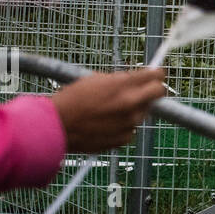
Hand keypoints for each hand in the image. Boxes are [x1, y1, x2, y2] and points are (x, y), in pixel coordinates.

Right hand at [51, 68, 166, 153]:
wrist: (56, 127)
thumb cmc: (72, 99)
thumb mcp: (97, 79)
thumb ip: (121, 80)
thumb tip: (136, 79)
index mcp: (124, 85)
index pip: (157, 76)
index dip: (156, 74)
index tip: (154, 75)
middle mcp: (131, 104)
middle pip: (158, 93)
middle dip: (153, 89)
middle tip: (143, 90)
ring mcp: (129, 123)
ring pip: (144, 112)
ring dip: (135, 109)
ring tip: (113, 109)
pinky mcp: (123, 139)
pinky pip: (132, 129)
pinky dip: (124, 125)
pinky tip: (108, 123)